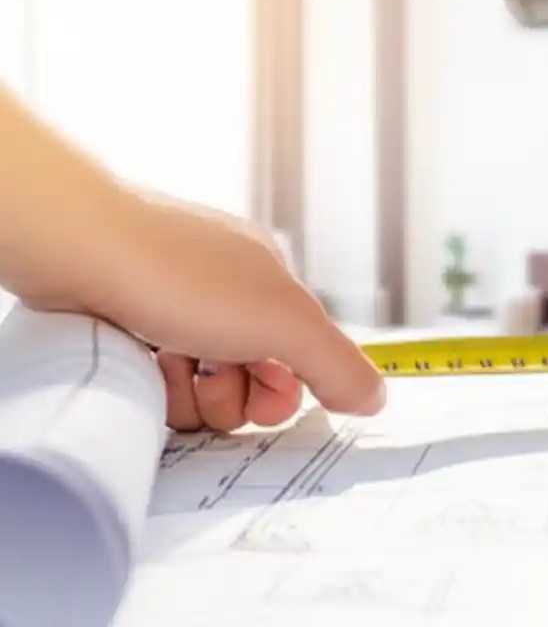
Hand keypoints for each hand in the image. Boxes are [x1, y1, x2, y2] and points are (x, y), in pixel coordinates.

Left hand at [119, 190, 385, 430]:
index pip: (299, 355)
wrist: (75, 247)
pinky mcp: (124, 316)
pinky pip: (155, 374)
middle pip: (248, 376)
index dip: (285, 389)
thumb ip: (337, 364)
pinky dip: (151, 381)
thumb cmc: (180, 273)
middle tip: (209, 382)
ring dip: (188, 393)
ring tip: (165, 368)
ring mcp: (171, 300)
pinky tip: (138, 362)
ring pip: (199, 381)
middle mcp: (224, 286)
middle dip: (233, 396)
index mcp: (270, 277)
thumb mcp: (284, 325)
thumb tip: (374, 397)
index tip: (264, 393)